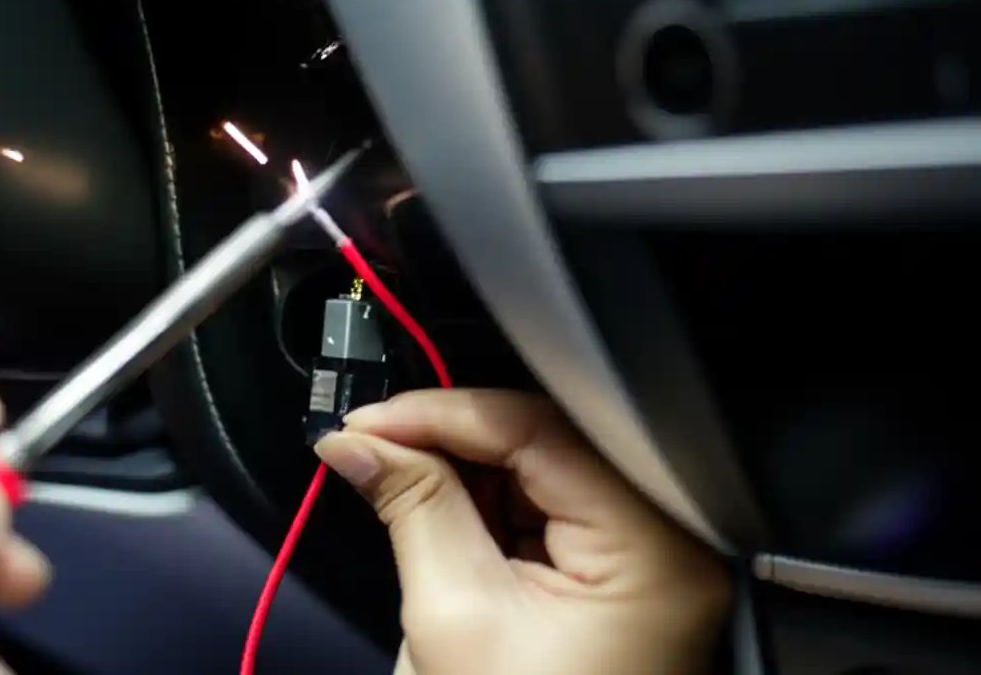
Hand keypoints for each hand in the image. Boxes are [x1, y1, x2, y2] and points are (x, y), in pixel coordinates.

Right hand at [314, 389, 728, 674]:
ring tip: (400, 484)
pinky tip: (444, 512)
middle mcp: (668, 544)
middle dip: (450, 439)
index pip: (542, 431)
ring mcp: (648, 558)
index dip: (445, 414)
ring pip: (542, 469)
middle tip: (374, 442)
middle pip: (547, 442)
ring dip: (464, 469)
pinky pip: (548, 507)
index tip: (374, 419)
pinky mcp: (619, 573)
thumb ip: (413, 507)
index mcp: (653, 550)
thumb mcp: (454, 616)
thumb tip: (362, 445)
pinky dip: (488, 503)